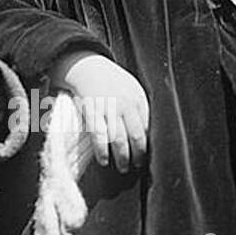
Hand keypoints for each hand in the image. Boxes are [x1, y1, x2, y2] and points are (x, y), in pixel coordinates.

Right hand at [51, 52, 148, 173]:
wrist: (87, 67)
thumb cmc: (111, 81)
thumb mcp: (132, 89)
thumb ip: (140, 108)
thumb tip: (148, 132)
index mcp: (138, 99)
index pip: (147, 127)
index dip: (147, 144)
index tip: (146, 156)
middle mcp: (125, 104)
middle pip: (136, 136)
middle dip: (138, 155)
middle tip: (137, 166)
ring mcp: (108, 109)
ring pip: (118, 139)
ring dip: (122, 157)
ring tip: (122, 168)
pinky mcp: (91, 112)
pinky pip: (99, 136)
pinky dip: (102, 151)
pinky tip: (104, 161)